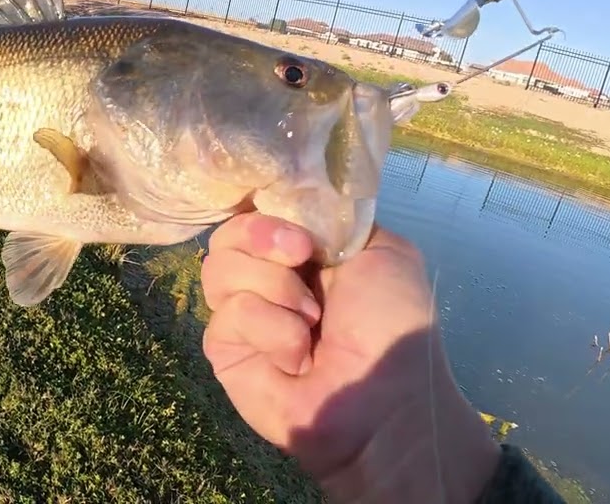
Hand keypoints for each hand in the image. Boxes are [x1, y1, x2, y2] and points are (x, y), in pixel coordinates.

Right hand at [200, 213, 500, 502]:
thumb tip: (290, 210)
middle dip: (264, 239)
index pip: (256, 210)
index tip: (299, 227)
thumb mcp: (384, 251)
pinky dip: (270, 330)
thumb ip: (336, 220)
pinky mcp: (224, 350)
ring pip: (218, 268)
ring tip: (309, 322)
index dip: (266, 209)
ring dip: (275, 289)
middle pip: (227, 233)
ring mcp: (241, 314)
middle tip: (302, 260)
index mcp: (301, 251)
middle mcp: (266, 277)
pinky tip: (296, 356)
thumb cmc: (391, 325)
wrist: (383, 400)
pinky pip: (227, 315)